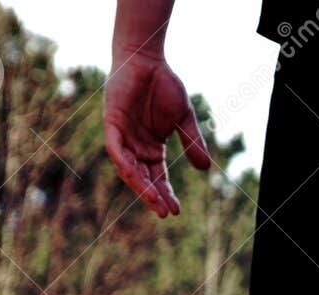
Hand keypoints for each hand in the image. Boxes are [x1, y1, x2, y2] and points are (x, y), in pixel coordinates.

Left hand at [104, 53, 210, 216]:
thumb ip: (192, 143)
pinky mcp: (112, 124)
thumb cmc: (164, 84)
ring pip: (129, 170)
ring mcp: (123, 137)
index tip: (175, 210)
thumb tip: (206, 169)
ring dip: (140, 186)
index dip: (166, 194)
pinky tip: (135, 177)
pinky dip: (125, 165)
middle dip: (153, 196)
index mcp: (152, 149)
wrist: (147, 58)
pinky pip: (116, 151)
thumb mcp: (184, 118)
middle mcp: (136, 147)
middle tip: (165, 212)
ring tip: (154, 201)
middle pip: (144, 179)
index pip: (158, 178)